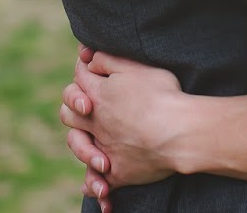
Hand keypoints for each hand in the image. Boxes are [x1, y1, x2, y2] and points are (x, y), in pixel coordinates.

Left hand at [59, 46, 192, 201]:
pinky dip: (96, 184)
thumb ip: (108, 60)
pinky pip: (99, 180)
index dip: (83, 68)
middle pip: (67, 113)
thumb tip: (89, 58)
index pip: (79, 77)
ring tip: (93, 138)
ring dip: (81, 144)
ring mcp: (104, 148)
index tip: (88, 64)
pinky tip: (99, 187)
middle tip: (86, 105)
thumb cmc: (162, 96)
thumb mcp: (136, 67)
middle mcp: (96, 122)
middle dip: (73, 105)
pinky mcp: (118, 172)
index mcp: (99, 95)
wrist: (178, 132)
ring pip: (78, 145)